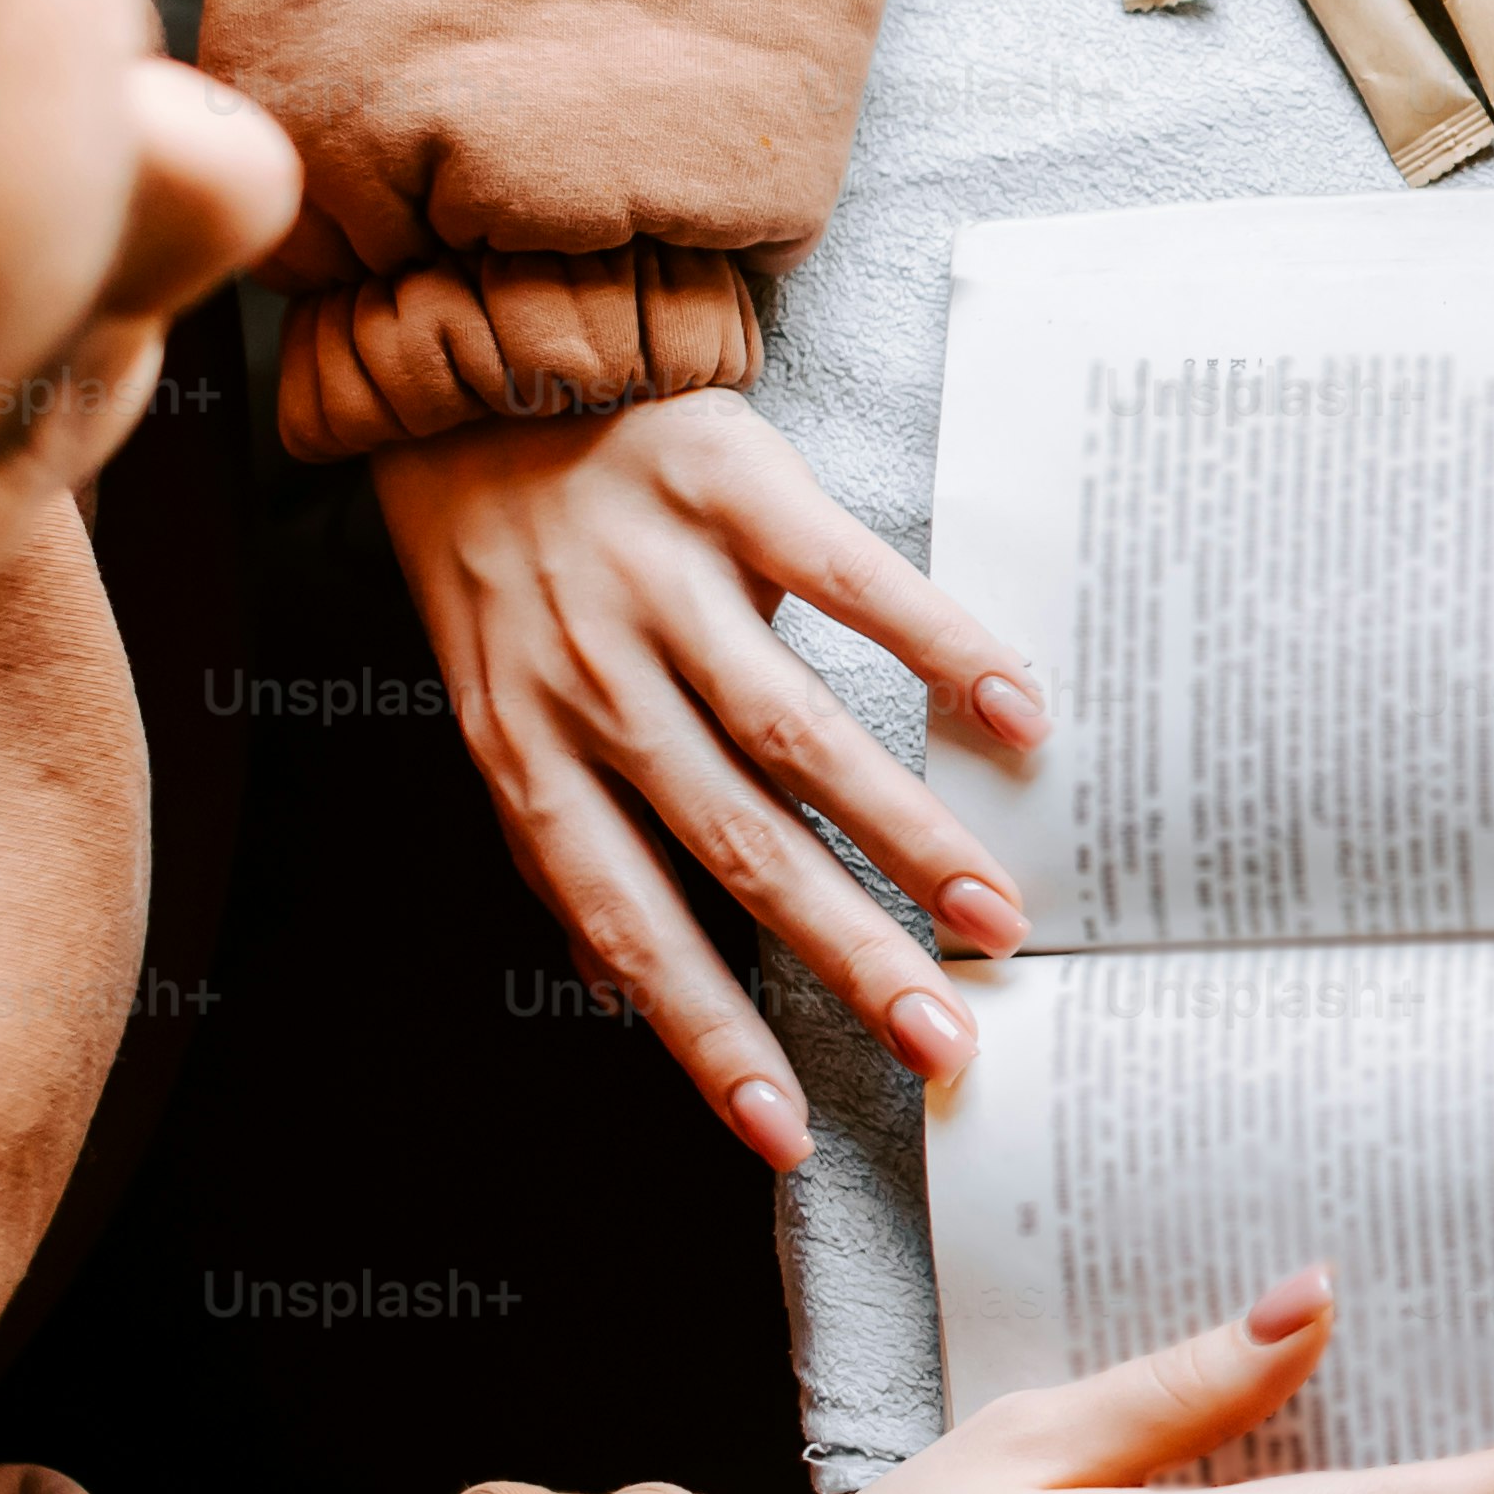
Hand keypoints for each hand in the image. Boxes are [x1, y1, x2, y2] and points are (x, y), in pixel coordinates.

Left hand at [369, 388, 1045, 1163]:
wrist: (473, 359)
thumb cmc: (494, 550)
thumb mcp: (499, 698)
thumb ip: (565, 824)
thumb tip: (620, 978)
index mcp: (528, 749)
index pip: (625, 919)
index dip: (703, 1033)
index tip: (788, 1134)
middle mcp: (592, 679)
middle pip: (736, 847)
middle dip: (846, 961)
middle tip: (945, 1044)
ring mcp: (663, 582)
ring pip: (797, 736)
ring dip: (906, 837)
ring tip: (997, 917)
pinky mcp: (730, 485)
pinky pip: (853, 579)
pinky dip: (940, 648)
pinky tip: (1020, 714)